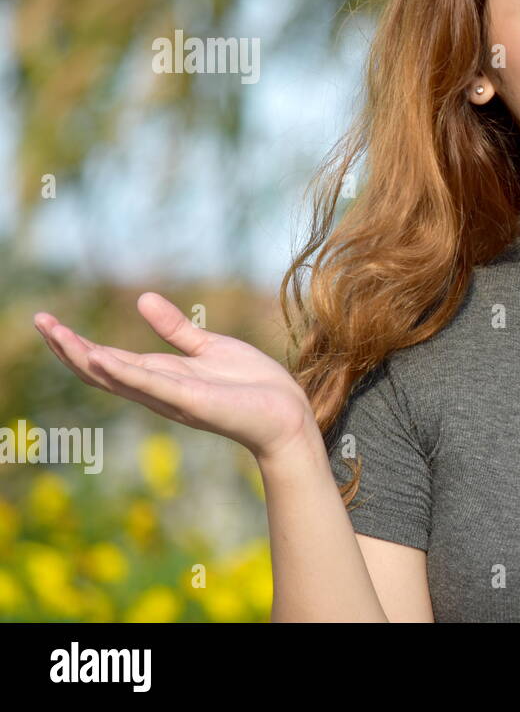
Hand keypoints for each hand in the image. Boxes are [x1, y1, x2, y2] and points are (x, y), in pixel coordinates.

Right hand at [33, 291, 317, 463]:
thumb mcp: (209, 347)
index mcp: (160, 376)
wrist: (287, 413)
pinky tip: (101, 355)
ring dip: (86, 356)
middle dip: (68, 348)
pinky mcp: (191, 400)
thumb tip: (142, 298)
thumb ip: (176, 328)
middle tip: (39, 322)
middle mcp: (157, 390)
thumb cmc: (252, 386)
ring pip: (118, 377)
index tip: (48, 321)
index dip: (76, 343)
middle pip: (100, 371)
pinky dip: (126, 371)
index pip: (107, 360)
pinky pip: (152, 385)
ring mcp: (171, 397)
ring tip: (57, 334)